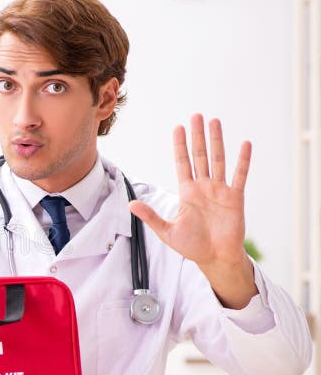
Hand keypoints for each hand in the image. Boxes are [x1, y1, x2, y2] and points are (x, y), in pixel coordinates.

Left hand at [128, 113, 256, 307]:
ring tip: (215, 121)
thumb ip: (150, 216)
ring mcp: (220, 190)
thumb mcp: (166, 231)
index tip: (178, 127)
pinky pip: (239, 176)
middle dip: (197, 136)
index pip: (182, 162)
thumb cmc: (192, 245)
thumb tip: (129, 204)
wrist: (214, 258)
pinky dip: (242, 161)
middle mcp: (203, 187)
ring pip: (218, 160)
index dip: (179, 145)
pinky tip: (244, 144)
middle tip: (196, 115)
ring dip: (217, 141)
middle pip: (200, 155)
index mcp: (187, 192)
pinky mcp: (235, 198)